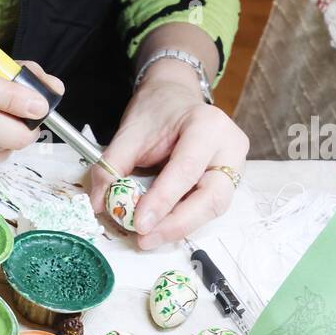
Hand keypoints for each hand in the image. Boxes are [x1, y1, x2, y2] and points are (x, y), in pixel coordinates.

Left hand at [90, 66, 248, 248]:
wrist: (175, 96)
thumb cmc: (157, 110)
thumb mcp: (130, 132)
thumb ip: (112, 165)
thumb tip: (100, 203)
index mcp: (208, 126)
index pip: (186, 170)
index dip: (163, 201)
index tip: (140, 223)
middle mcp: (230, 147)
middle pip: (211, 198)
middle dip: (177, 223)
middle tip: (145, 238)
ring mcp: (235, 165)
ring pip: (212, 208)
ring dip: (179, 226)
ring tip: (149, 236)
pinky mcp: (229, 180)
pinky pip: (208, 207)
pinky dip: (183, 219)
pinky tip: (162, 226)